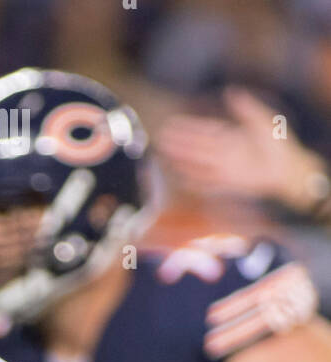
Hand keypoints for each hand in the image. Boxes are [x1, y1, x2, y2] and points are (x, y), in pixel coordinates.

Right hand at [158, 89, 328, 212]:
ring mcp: (223, 167)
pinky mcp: (226, 182)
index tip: (172, 123)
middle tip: (160, 138)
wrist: (287, 167)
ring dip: (181, 159)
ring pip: (197, 162)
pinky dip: (192, 179)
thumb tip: (231, 93)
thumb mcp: (263, 119)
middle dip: (178, 142)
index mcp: (229, 136)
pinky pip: (205, 181)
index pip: (204, 130)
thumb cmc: (278, 143)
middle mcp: (223, 151)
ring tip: (164, 154)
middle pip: (196, 146)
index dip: (188, 127)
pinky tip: (179, 176)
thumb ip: (246, 108)